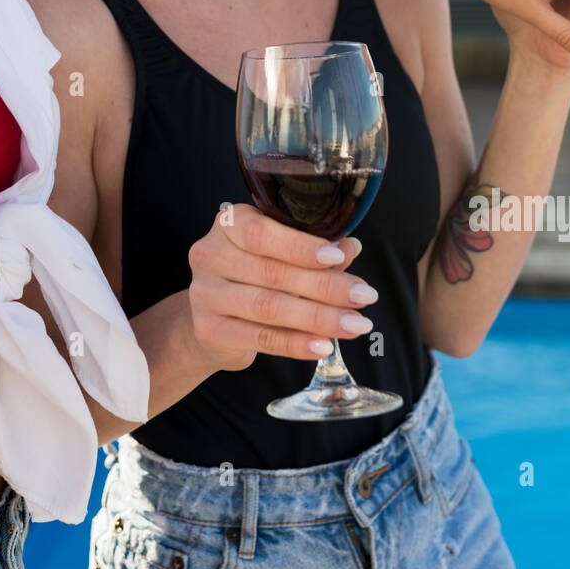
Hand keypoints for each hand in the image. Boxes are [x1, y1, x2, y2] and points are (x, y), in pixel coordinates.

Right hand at [187, 203, 374, 370]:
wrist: (213, 316)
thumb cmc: (253, 273)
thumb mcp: (279, 252)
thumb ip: (313, 250)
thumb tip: (351, 248)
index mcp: (228, 224)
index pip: (260, 233)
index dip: (300, 247)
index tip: (337, 257)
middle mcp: (210, 254)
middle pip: (272, 273)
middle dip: (325, 286)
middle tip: (364, 296)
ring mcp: (205, 294)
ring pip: (269, 307)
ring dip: (319, 317)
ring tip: (355, 323)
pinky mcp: (209, 330)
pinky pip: (261, 338)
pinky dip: (296, 344)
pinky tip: (324, 344)